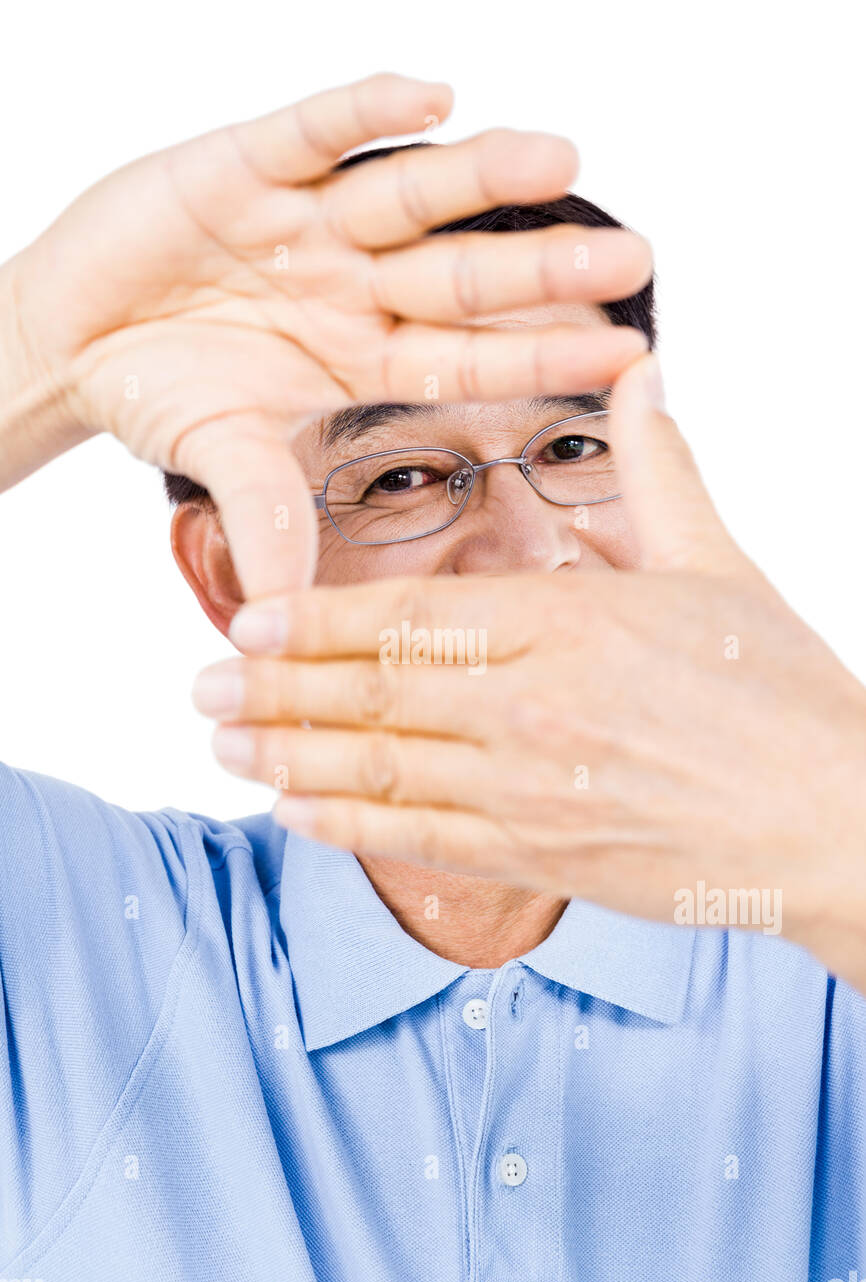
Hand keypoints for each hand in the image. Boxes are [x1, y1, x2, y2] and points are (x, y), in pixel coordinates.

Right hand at [4, 72, 649, 596]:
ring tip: (558, 161)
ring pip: (408, 197)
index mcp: (361, 358)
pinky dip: (363, 113)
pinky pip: (311, 132)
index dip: (542, 356)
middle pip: (460, 278)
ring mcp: (308, 223)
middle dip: (539, 271)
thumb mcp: (221, 457)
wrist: (72, 337)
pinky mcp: (245, 166)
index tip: (627, 352)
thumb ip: (265, 522)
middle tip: (626, 260)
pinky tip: (430, 97)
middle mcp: (353, 287)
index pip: (468, 360)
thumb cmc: (157, 391)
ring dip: (480, 178)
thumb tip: (289, 617)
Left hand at [196, 354, 865, 991]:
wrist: (836, 819)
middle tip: (199, 692)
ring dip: (289, 760)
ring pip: (376, 770)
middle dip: (271, 693)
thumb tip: (641, 374)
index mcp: (565, 619)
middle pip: (368, 694)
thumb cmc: (783, 695)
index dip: (313, 621)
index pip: (406, 616)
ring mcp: (528, 788)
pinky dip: (347, 828)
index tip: (247, 622)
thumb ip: (662, 469)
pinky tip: (296, 816)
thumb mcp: (720, 566)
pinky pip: (419, 839)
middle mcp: (528, 704)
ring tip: (224, 749)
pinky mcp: (541, 855)